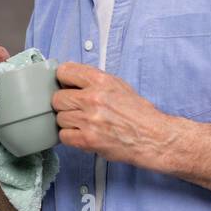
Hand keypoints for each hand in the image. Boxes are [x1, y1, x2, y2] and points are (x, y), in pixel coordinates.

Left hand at [52, 62, 175, 166]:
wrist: (152, 138)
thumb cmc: (139, 114)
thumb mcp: (119, 86)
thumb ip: (94, 82)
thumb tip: (71, 81)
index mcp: (101, 81)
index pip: (65, 71)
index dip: (63, 80)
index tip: (66, 86)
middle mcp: (93, 98)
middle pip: (57, 98)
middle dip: (65, 104)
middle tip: (76, 109)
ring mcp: (89, 120)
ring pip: (59, 118)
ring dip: (69, 122)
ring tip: (84, 124)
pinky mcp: (87, 140)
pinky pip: (63, 136)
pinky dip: (71, 137)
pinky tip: (83, 135)